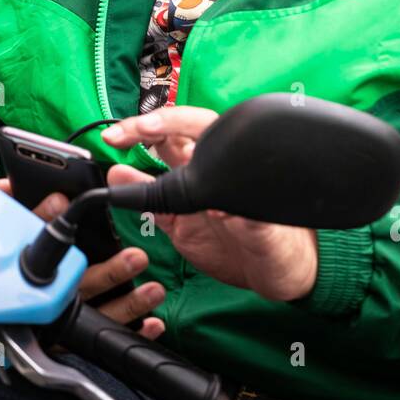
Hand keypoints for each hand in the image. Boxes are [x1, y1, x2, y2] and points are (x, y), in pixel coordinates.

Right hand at [0, 178, 164, 338]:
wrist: (17, 328)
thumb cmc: (29, 274)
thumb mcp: (22, 240)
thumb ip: (22, 214)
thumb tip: (6, 184)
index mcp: (41, 272)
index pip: (42, 244)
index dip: (48, 220)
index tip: (61, 202)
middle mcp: (52, 297)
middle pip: (79, 283)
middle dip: (111, 272)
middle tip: (136, 257)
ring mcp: (65, 323)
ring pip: (99, 315)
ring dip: (129, 303)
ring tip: (154, 290)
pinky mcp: (80, 342)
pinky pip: (109, 337)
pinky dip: (134, 330)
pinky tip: (154, 322)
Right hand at [102, 106, 317, 301]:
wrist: (282, 276)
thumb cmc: (286, 244)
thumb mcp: (274, 233)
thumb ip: (251, 221)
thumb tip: (226, 210)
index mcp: (233, 160)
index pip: (198, 127)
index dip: (171, 123)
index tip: (148, 128)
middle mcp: (208, 170)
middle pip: (169, 136)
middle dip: (140, 128)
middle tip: (117, 135)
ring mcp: (191, 195)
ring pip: (154, 165)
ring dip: (131, 158)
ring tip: (113, 156)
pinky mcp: (180, 221)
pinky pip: (151, 203)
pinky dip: (131, 194)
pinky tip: (117, 187)